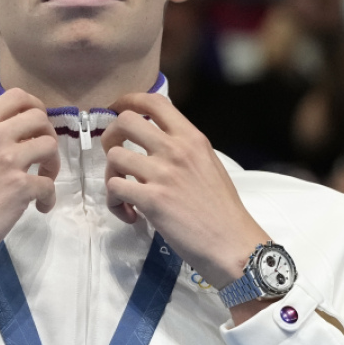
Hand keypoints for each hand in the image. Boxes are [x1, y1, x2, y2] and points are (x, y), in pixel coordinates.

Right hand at [0, 88, 58, 287]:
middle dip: (48, 135)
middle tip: (42, 156)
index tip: (36, 126)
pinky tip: (39, 207)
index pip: (16, 96)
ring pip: (50, 146)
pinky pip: (49, 185)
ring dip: (53, 164)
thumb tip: (15, 132)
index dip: (35, 108)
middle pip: (39, 117)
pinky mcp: (20, 186)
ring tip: (42, 179)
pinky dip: (48, 198)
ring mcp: (7, 160)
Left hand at [101, 94, 267, 290]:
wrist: (233, 244)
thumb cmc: (222, 210)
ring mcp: (163, 173)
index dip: (128, 101)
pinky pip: (114, 188)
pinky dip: (115, 203)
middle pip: (124, 121)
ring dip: (111, 175)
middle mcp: (176, 149)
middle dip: (110, 136)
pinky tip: (131, 215)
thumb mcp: (209, 164)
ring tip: (125, 195)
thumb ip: (184, 149)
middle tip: (117, 158)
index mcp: (192, 138)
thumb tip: (157, 143)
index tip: (117, 111)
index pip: (154, 101)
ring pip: (114, 156)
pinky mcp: (151, 200)